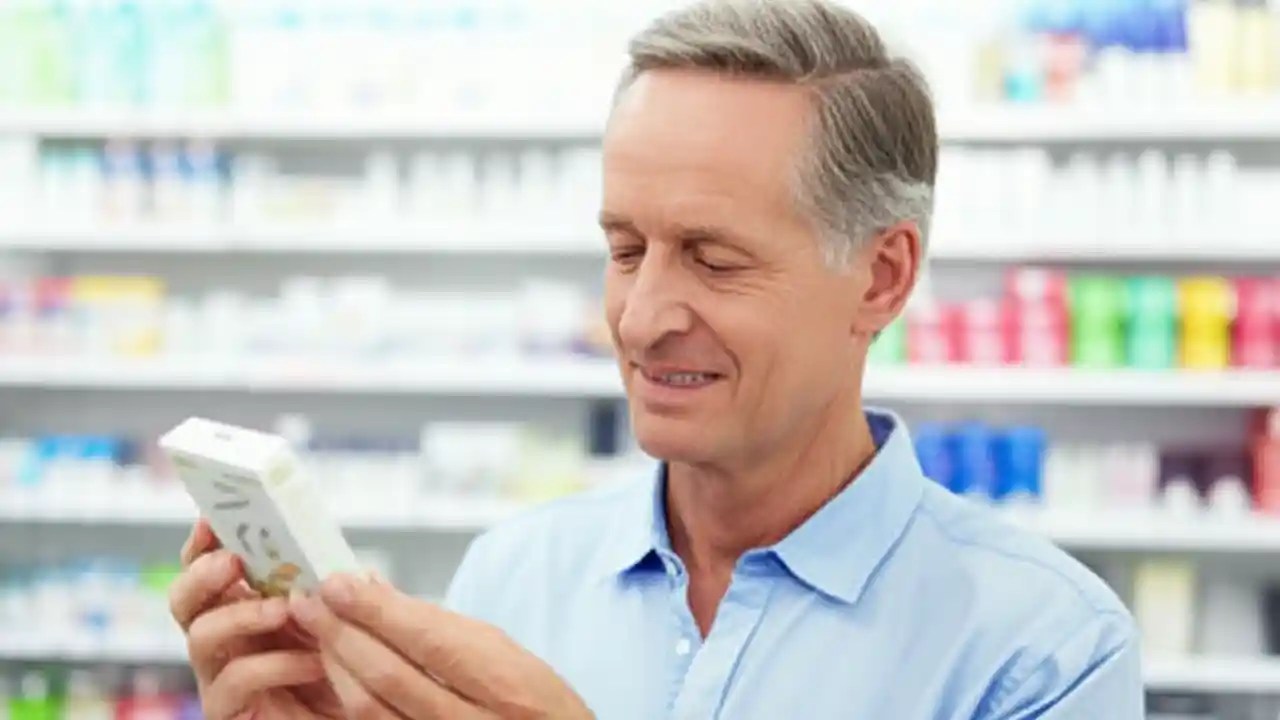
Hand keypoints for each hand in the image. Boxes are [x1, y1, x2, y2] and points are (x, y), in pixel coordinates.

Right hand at [170, 520, 343, 719]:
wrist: (357, 714)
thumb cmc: (344, 672)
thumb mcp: (345, 620)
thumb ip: (340, 592)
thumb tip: (346, 566)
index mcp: (245, 607)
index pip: (208, 567)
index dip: (204, 542)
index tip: (211, 520)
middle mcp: (224, 640)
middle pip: (184, 600)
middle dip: (203, 574)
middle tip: (233, 562)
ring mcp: (219, 677)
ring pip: (201, 636)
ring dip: (242, 614)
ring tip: (284, 609)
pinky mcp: (227, 711)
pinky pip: (234, 681)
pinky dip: (274, 665)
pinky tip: (313, 661)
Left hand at [289, 574, 593, 719]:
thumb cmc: (534, 700)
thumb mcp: (505, 651)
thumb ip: (441, 624)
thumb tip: (378, 589)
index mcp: (504, 685)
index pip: (430, 641)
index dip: (377, 610)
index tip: (339, 583)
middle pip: (390, 677)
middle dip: (342, 632)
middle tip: (310, 599)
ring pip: (370, 709)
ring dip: (335, 663)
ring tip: (315, 627)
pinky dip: (343, 697)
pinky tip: (331, 667)